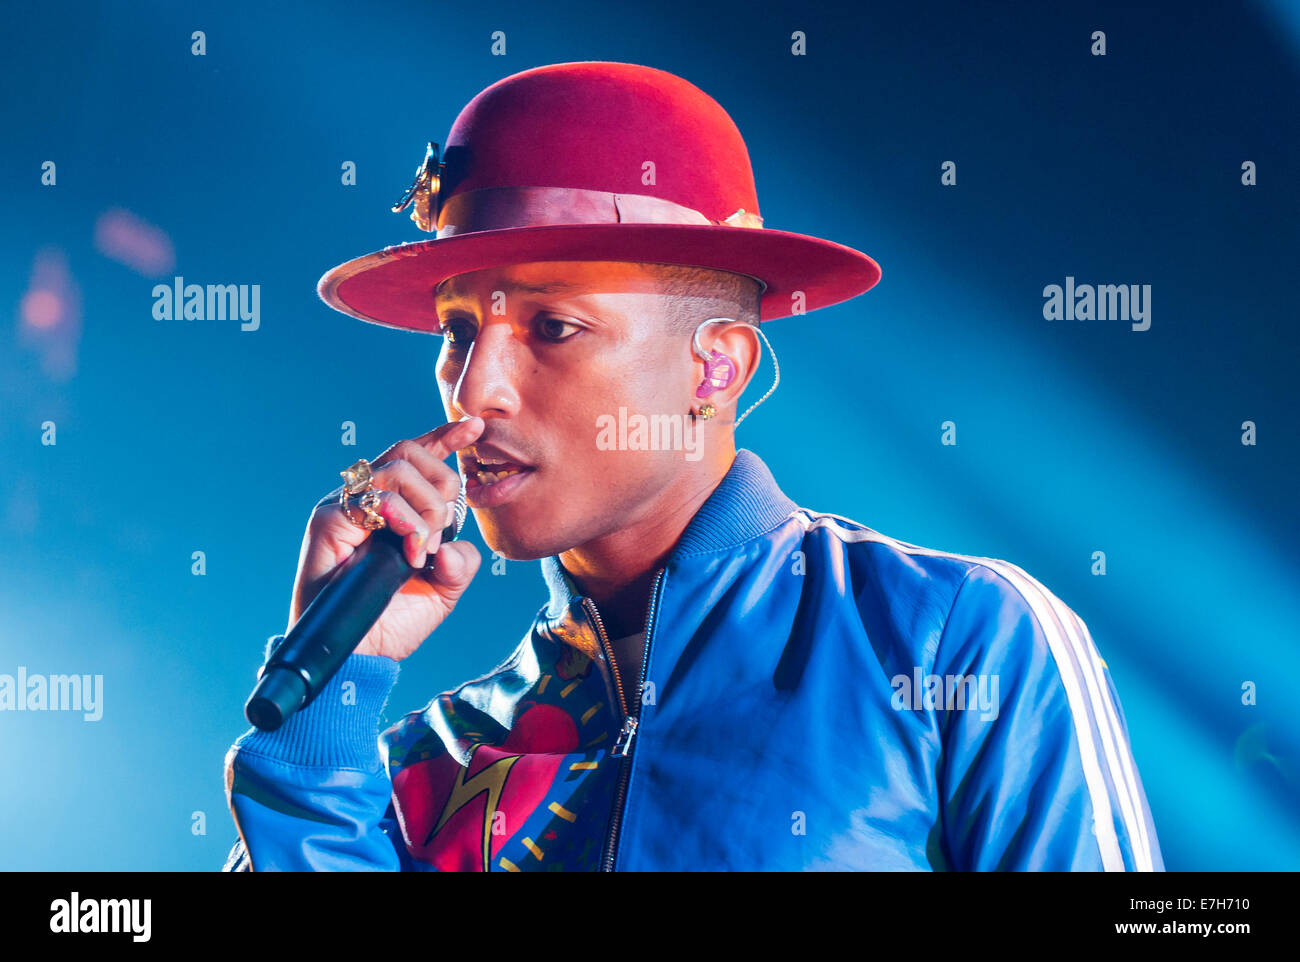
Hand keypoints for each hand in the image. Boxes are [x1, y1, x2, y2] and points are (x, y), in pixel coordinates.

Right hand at [286, 416, 484, 660]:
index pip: (418, 457)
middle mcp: (366, 500)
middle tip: (440, 536)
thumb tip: (453, 546)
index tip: (475, 426)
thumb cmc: (393, 622)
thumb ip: (461, 563)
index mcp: (392, 507)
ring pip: (396, 468)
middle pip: (411, 452)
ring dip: (426, 508)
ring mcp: (345, 506)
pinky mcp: (329, 520)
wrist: (359, 655)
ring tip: (422, 550)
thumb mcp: (444, 591)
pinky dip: (405, 521)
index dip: (445, 436)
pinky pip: (377, 498)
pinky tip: (410, 551)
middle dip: (442, 487)